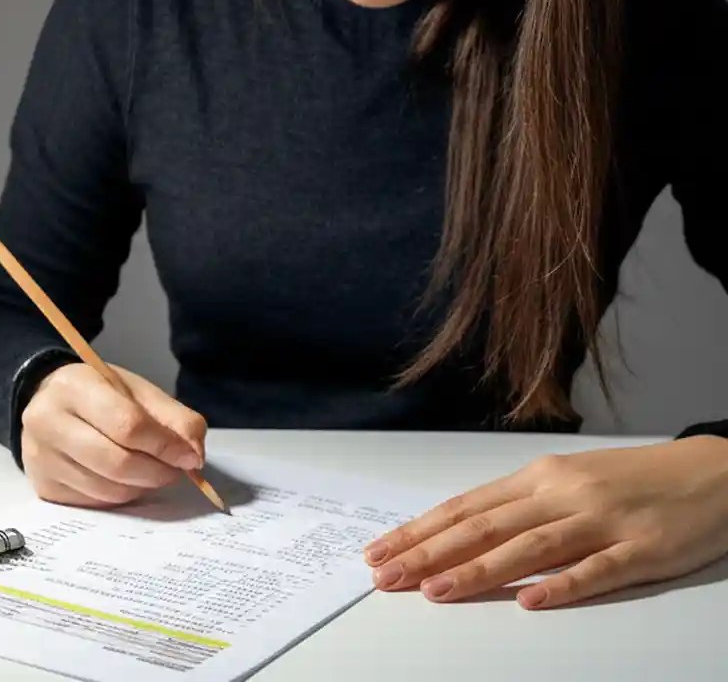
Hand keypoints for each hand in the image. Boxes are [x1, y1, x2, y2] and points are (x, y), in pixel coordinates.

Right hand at [20, 362, 205, 507]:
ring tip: (150, 471)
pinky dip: (120, 496)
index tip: (190, 457)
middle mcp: (47, 422)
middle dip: (157, 472)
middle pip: (117, 463)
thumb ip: (173, 418)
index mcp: (73, 387)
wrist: (47, 403)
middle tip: (175, 470)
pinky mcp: (44, 487)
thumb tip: (194, 455)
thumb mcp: (137, 391)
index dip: (165, 446)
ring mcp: (41, 459)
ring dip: (141, 487)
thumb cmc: (98, 394)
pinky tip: (123, 479)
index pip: (127, 425)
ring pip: (108, 490)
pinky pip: (95, 504)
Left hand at [364, 435, 727, 608]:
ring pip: (529, 547)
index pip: (465, 507)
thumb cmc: (633, 480)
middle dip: (429, 553)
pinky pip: (598, 569)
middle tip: (387, 576)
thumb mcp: (568, 482)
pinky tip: (530, 600)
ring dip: (478, 570)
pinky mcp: (643, 549)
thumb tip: (458, 534)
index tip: (379, 551)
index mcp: (540, 478)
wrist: (716, 472)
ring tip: (435, 590)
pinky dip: (562, 585)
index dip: (419, 530)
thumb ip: (518, 508)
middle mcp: (563, 494)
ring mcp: (603, 521)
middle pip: (485, 526)